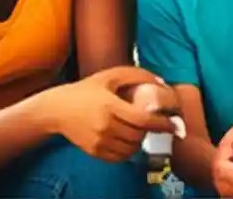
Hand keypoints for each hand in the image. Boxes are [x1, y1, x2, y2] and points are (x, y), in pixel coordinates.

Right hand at [48, 66, 181, 161]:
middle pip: (139, 135)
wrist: (57, 109)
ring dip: (141, 140)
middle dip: (151, 131)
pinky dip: (129, 150)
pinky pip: (120, 157)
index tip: (175, 123)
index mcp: (110, 105)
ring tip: (139, 129)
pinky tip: (128, 139)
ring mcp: (99, 141)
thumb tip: (161, 81)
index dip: (162, 123)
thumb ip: (136, 74)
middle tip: (156, 124)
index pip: (143, 120)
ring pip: (131, 148)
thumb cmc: (85, 90)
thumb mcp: (109, 76)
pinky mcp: (95, 152)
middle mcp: (105, 126)